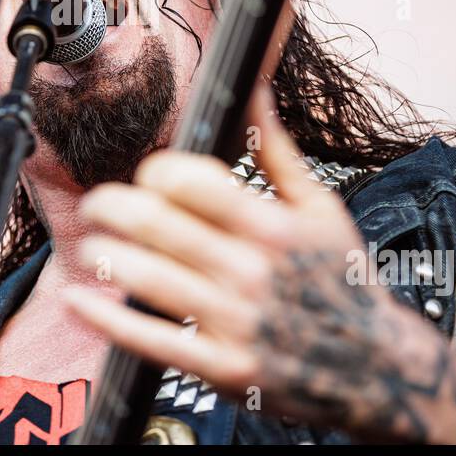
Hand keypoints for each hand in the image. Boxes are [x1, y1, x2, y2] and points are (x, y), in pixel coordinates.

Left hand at [63, 83, 442, 437]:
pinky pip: (151, 339)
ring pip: (148, 277)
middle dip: (114, 207)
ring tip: (94, 244)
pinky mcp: (223, 367)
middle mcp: (250, 270)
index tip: (151, 176)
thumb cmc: (341, 281)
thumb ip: (277, 149)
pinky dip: (107, 318)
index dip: (158, 172)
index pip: (192, 181)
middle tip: (99, 203)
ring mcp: (235, 321)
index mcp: (272, 226)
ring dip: (106, 254)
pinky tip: (79, 299)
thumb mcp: (320, 208)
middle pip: (158, 224)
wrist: (377, 368)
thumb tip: (254, 88)